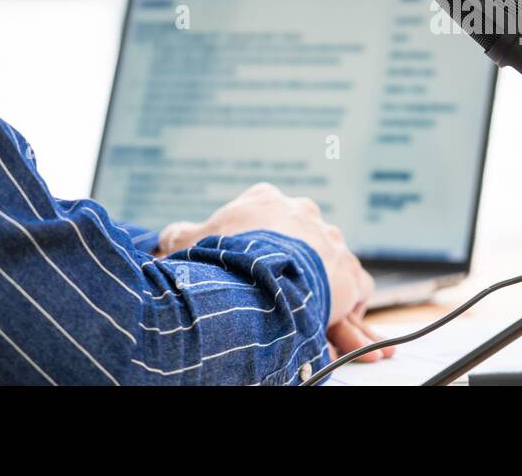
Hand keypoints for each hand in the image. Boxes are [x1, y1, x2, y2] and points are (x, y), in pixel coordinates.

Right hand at [158, 183, 392, 362]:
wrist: (256, 279)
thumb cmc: (221, 259)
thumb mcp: (189, 244)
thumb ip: (180, 236)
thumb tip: (165, 237)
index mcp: (267, 201)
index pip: (267, 216)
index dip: (257, 240)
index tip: (250, 260)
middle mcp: (304, 214)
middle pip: (301, 237)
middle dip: (293, 258)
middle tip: (280, 286)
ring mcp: (330, 240)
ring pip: (330, 261)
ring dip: (324, 284)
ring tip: (313, 310)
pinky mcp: (348, 271)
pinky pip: (357, 286)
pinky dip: (351, 305)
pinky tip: (341, 319)